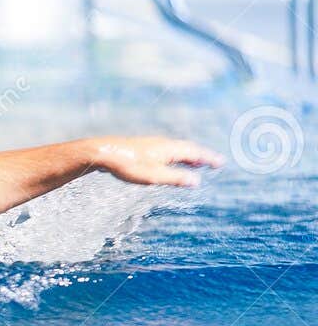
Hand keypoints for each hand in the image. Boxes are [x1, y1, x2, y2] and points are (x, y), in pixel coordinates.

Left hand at [86, 136, 223, 186]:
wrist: (103, 153)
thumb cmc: (127, 165)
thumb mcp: (153, 176)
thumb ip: (175, 178)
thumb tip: (196, 182)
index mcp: (169, 149)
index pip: (195, 152)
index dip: (209, 158)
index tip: (221, 163)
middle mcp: (163, 143)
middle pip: (187, 149)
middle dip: (202, 156)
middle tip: (214, 163)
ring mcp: (153, 144)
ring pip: (176, 149)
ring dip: (189, 156)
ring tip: (197, 164)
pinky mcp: (143, 148)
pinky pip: (166, 151)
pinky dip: (175, 156)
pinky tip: (170, 163)